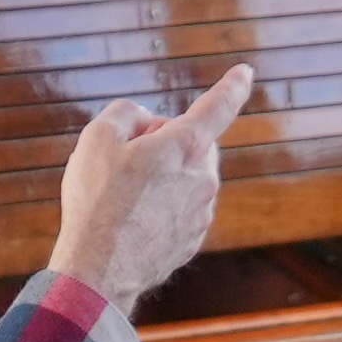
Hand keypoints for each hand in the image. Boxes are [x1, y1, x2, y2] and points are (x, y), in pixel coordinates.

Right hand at [43, 66, 253, 310]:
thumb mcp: (97, 137)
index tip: (245, 72)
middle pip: (192, 144)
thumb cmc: (97, 200)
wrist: (99, 269)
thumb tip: (145, 122)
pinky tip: (128, 221)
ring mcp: (201, 213)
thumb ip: (126, 113)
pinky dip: (159, 209)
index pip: (217, 107)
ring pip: (185, 179)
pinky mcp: (192, 240)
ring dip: (161, 178)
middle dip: (166, 142)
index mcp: (186, 146)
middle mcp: (203, 179)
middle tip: (125, 158)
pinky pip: (179, 210)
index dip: (231, 86)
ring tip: (120, 197)